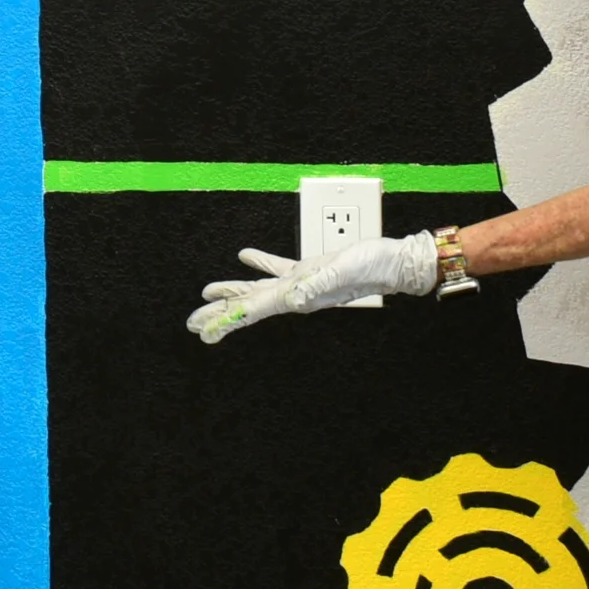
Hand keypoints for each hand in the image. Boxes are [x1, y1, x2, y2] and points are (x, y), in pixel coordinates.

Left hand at [187, 232, 439, 342]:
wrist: (395, 262)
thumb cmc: (372, 267)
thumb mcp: (341, 273)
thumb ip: (316, 286)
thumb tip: (290, 300)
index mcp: (297, 297)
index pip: (253, 310)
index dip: (226, 319)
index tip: (202, 331)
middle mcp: (295, 294)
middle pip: (248, 305)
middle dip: (220, 314)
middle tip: (193, 322)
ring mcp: (301, 283)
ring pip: (258, 289)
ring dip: (233, 291)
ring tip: (208, 293)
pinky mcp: (310, 270)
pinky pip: (277, 269)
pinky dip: (260, 264)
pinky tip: (245, 257)